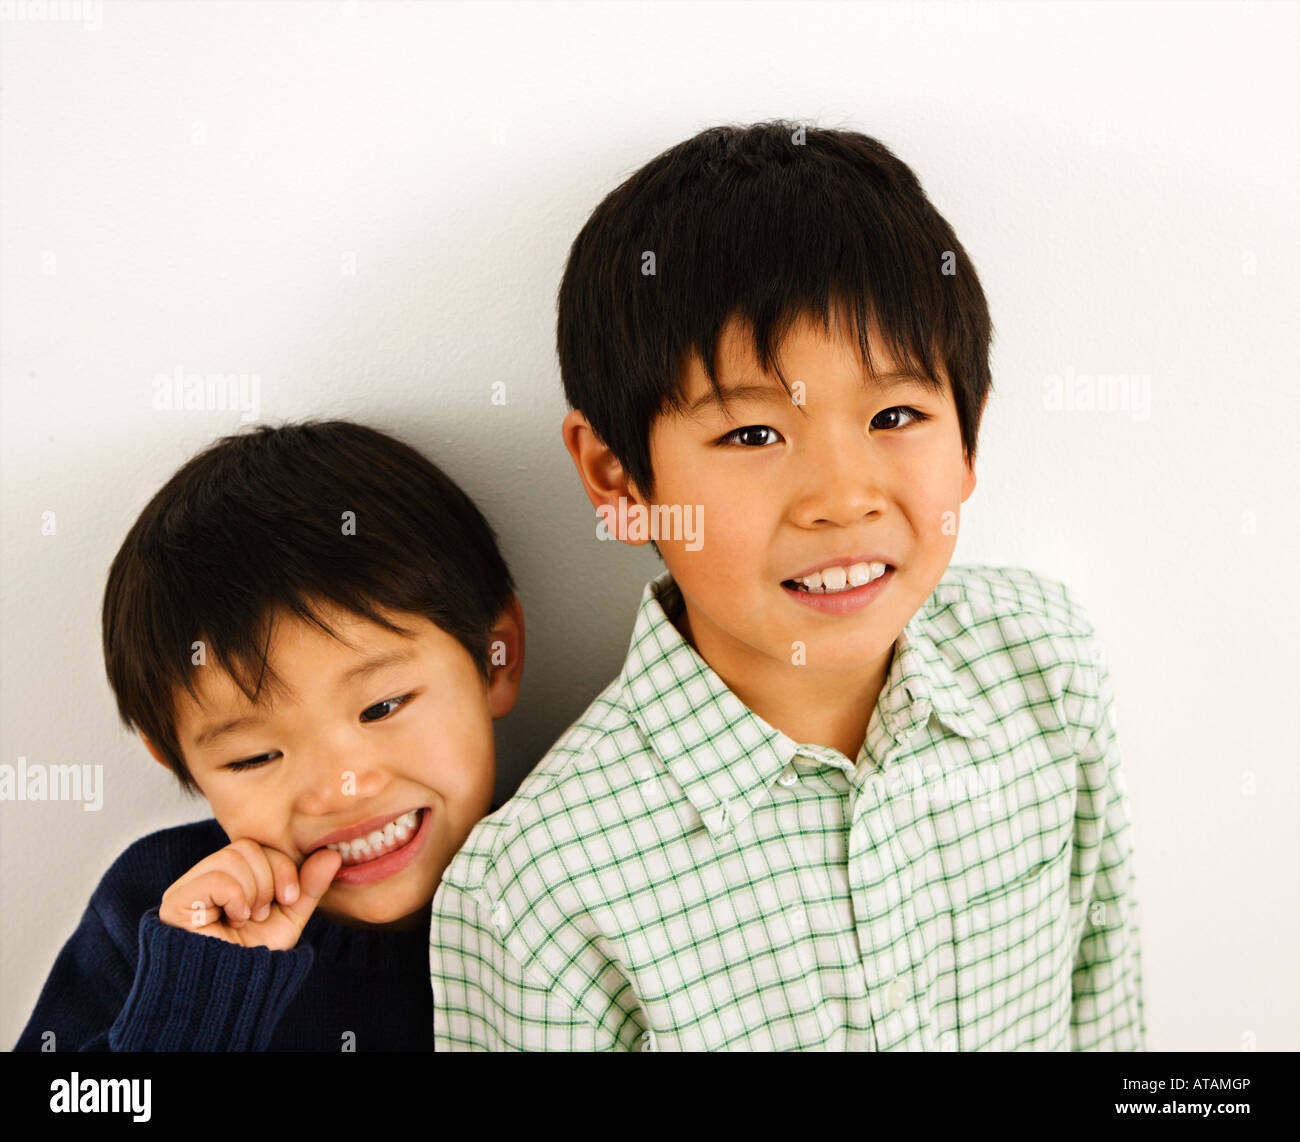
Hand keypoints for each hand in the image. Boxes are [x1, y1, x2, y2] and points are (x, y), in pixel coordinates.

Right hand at [159, 838, 342, 949]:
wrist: (228, 996)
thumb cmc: (254, 958)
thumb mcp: (289, 918)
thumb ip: (308, 887)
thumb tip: (332, 855)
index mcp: (230, 876)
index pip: (259, 845)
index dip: (282, 866)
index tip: (288, 898)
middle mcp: (204, 877)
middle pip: (246, 847)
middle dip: (268, 880)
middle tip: (262, 913)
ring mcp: (186, 888)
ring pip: (232, 858)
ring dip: (253, 892)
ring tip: (246, 919)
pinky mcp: (175, 902)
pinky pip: (218, 878)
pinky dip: (237, 899)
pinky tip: (233, 920)